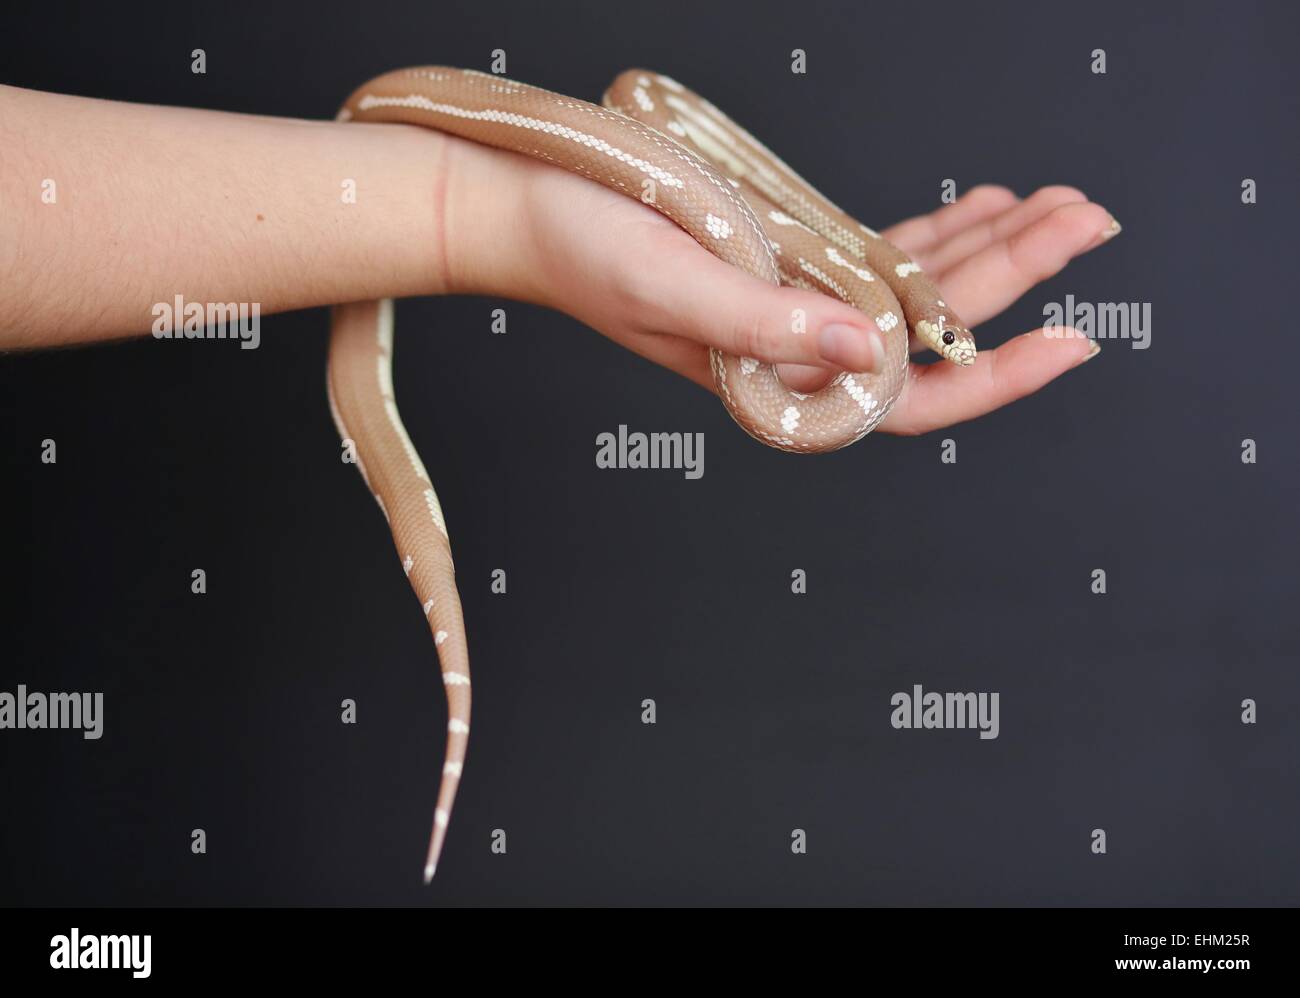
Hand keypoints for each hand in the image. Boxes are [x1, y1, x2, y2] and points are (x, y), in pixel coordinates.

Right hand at [453, 143, 1115, 435]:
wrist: (524, 207)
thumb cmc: (580, 249)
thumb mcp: (673, 285)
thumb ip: (768, 323)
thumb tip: (872, 347)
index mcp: (771, 374)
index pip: (905, 398)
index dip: (992, 379)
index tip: (1072, 340)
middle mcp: (794, 346)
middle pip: (928, 331)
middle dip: (1015, 278)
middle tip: (1091, 223)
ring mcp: (793, 301)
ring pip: (912, 288)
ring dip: (989, 248)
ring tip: (1061, 205)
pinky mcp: (781, 256)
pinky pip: (876, 252)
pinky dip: (932, 228)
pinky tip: (980, 200)